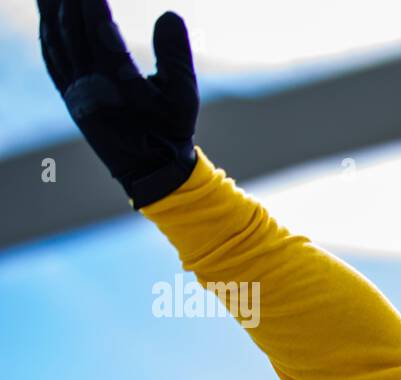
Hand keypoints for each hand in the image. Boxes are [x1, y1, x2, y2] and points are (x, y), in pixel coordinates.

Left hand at [38, 0, 198, 206]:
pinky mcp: (71, 99)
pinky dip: (47, 33)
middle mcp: (89, 84)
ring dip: (50, 9)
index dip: (93, 0)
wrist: (151, 172)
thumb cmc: (171, 132)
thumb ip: (177, 56)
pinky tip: (47, 17)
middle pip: (70, 27)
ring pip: (55, 40)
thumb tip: (169, 14)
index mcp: (116, 81)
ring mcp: (75, 91)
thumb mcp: (185, 97)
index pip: (98, 27)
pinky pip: (51, 59)